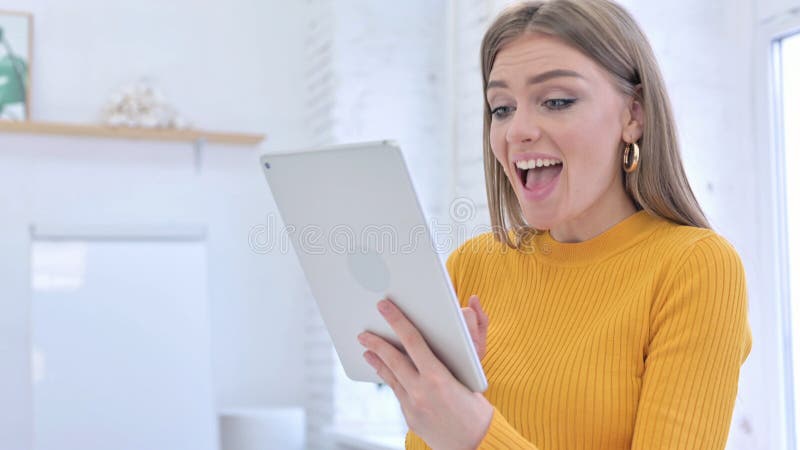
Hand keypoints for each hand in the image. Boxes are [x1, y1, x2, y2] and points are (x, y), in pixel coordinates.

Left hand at [358, 298, 493, 449]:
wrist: (476, 445)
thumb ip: (442, 362)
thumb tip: (424, 345)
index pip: (413, 341)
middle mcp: (421, 391)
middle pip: (393, 359)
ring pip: (390, 376)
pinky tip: (382, 369)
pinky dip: (389, 377)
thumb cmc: (477, 409)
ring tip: (366, 348)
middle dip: (376, 342)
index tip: (384, 307)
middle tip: (363, 332)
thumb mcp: (465, 379)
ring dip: (377, 360)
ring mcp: (413, 406)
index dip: (397, 321)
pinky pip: (397, 391)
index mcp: (438, 377)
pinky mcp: (410, 417)